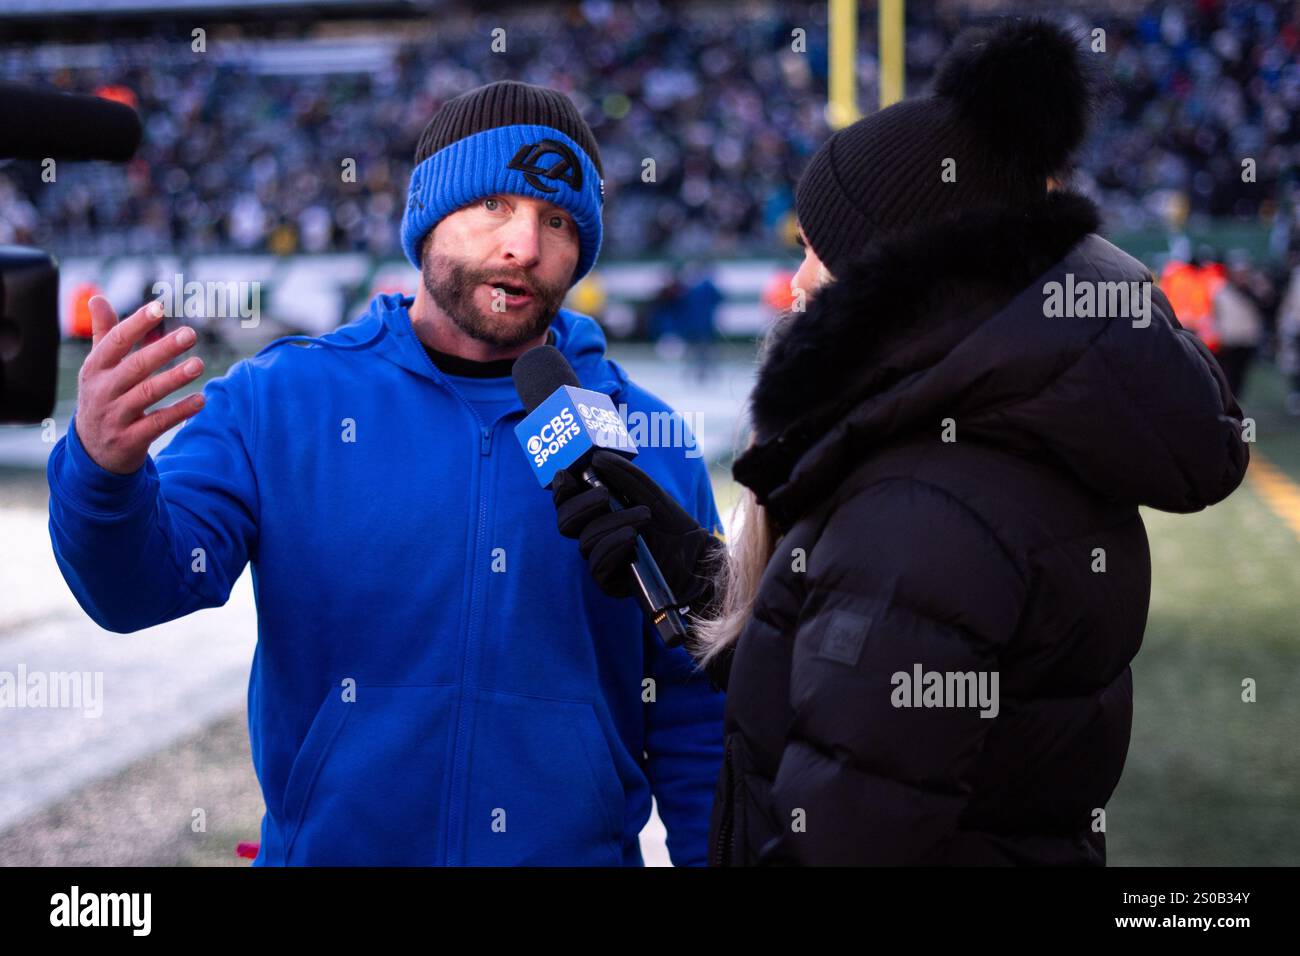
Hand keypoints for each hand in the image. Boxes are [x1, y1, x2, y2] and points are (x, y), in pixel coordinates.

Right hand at [73, 296, 205, 474]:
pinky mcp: (130, 440)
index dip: (136, 323)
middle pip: (135, 366)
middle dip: (163, 349)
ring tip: (199, 364)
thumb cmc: (103, 397)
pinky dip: (179, 411)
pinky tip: (201, 400)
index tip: (160, 307)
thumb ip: (103, 334)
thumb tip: (96, 298)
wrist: (93, 452)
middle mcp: (102, 390)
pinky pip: (157, 423)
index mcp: (95, 368)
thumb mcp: (98, 367)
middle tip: (191, 334)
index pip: (115, 341)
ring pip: (147, 394)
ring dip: (174, 378)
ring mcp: (115, 416)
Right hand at [551, 450, 721, 608]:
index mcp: (598, 513)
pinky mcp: (610, 581)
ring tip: (643, 516)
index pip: (567, 502)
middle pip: (565, 522)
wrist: (695, 555)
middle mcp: (594, 535)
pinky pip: (597, 565)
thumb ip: (626, 476)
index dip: (561, 488)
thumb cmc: (672, 524)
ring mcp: (600, 558)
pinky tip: (631, 538)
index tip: (567, 475)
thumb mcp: (652, 494)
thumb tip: (597, 457)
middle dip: (581, 505)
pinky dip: (613, 546)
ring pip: (585, 541)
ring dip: (613, 523)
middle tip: (604, 494)